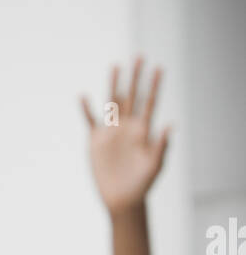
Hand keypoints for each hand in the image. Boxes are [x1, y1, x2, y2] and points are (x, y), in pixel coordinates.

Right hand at [80, 56, 171, 213]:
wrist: (122, 199)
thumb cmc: (142, 184)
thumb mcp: (154, 166)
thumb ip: (161, 146)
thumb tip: (170, 125)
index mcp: (143, 130)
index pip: (150, 102)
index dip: (154, 85)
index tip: (158, 67)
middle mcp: (128, 127)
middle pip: (132, 95)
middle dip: (135, 76)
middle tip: (139, 56)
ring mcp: (112, 132)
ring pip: (112, 102)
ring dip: (114, 84)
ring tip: (115, 66)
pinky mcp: (96, 141)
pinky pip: (90, 121)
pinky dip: (86, 109)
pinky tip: (84, 96)